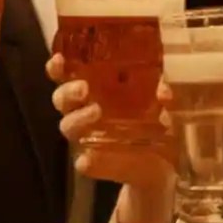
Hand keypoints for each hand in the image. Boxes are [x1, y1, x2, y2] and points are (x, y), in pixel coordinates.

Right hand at [46, 53, 174, 184]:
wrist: (165, 161)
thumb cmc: (156, 119)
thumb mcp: (163, 101)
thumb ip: (162, 93)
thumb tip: (163, 92)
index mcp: (94, 89)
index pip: (66, 74)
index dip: (57, 67)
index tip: (59, 59)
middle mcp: (84, 110)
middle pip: (61, 99)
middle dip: (68, 92)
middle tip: (84, 88)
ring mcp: (87, 137)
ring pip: (67, 126)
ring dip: (77, 118)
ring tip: (96, 112)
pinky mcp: (94, 163)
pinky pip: (83, 163)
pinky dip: (86, 161)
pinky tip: (90, 159)